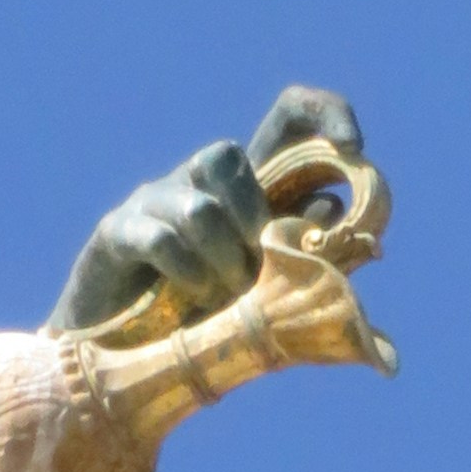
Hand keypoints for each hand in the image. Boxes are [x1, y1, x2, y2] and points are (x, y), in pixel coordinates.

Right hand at [49, 88, 366, 338]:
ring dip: (222, 263)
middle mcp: (194, 181)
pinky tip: (194, 301)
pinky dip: (187, 275)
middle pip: (226, 156)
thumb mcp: (268, 289)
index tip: (354, 147)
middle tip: (252, 274)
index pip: (287, 117)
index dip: (324, 113)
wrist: (122, 359)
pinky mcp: (115, 232)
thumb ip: (305, 254)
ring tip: (222, 297)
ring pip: (199, 208)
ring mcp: (150, 202)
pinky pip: (160, 240)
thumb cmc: (202, 324)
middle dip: (250, 221)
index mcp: (245, 188)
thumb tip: (334, 208)